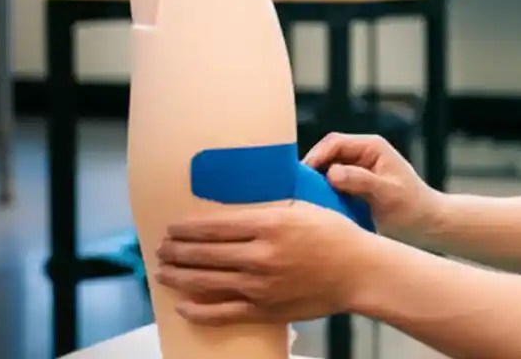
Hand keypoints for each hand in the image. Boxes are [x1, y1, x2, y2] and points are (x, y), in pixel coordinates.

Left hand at [155, 202, 375, 324]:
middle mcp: (259, 255)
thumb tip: (241, 207)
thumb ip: (270, 209)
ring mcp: (260, 285)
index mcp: (269, 225)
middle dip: (176, 251)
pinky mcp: (264, 309)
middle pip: (203, 253)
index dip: (186, 228)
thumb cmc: (337, 235)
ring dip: (178, 276)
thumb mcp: (304, 208)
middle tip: (161, 249)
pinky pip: (222, 313)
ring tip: (162, 272)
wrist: (360, 271)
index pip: (214, 226)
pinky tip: (182, 305)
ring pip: (205, 281)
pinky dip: (197, 310)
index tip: (172, 227)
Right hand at [303, 133, 442, 245]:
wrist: (426, 224)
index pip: (334, 143)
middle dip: (310, 169)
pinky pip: (331, 184)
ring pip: (326, 169)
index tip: (301, 176)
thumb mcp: (388, 194)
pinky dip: (321, 192)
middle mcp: (363, 154)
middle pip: (326, 154)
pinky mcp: (354, 185)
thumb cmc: (413, 207)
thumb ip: (361, 181)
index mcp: (372, 147)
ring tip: (300, 199)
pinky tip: (314, 207)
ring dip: (314, 182)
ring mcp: (358, 169)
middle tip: (294, 189)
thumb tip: (332, 173)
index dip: (315, 156)